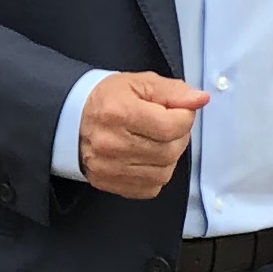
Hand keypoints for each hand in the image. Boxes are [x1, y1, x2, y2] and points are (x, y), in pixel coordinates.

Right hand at [78, 72, 208, 197]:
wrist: (72, 119)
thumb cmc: (107, 99)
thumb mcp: (139, 83)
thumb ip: (173, 91)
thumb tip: (200, 99)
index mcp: (119, 113)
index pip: (172, 126)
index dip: (185, 117)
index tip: (179, 111)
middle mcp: (112, 144)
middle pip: (170, 151)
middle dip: (179, 137)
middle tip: (169, 125)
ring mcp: (109, 167)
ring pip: (164, 172)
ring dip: (169, 156)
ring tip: (157, 141)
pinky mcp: (109, 183)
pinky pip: (151, 187)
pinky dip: (156, 173)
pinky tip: (147, 157)